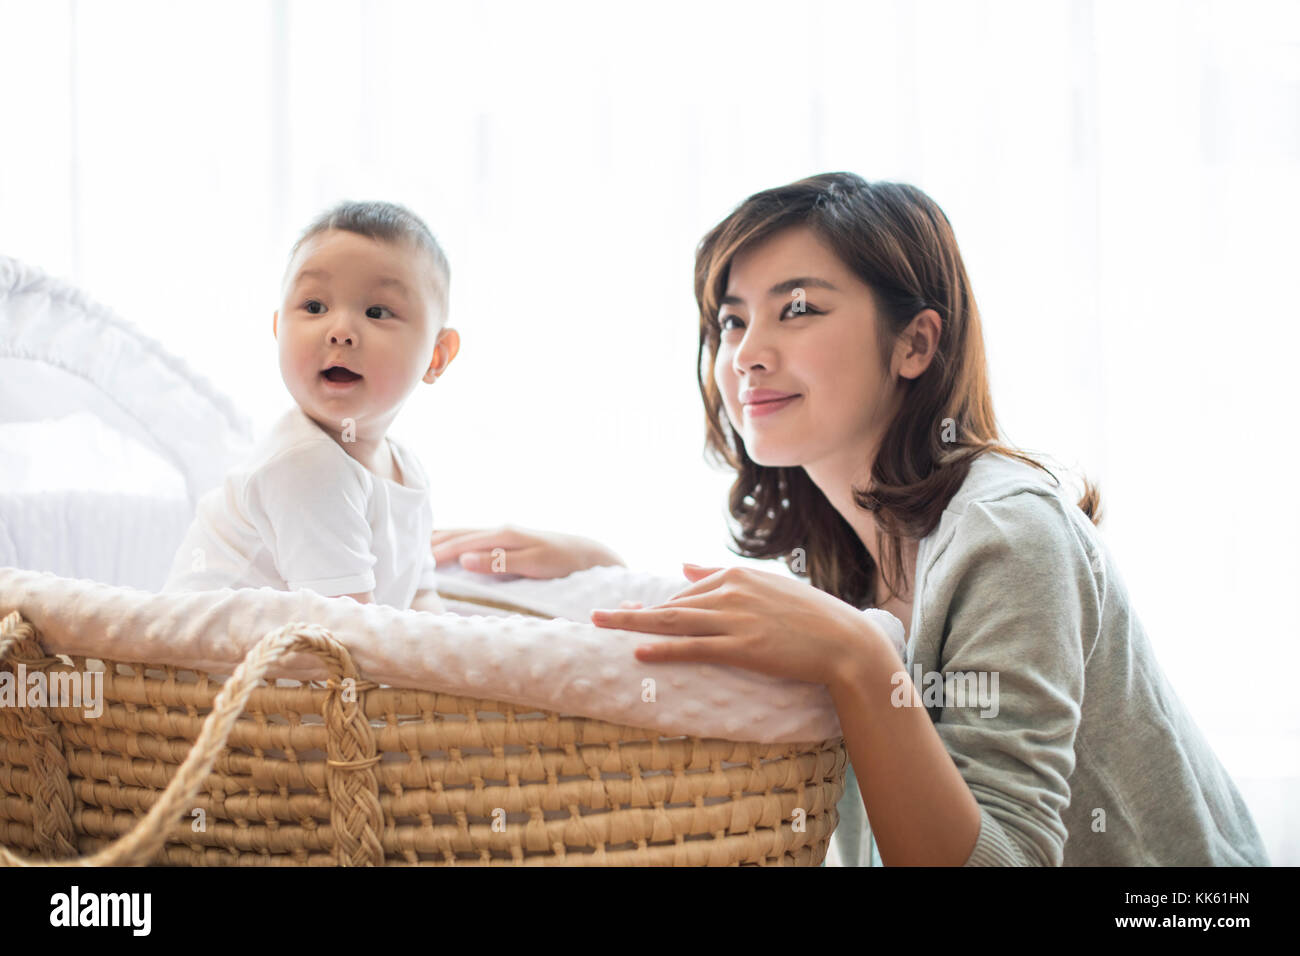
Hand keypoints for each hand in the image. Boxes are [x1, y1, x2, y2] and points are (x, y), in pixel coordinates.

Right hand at [429, 525, 624, 578]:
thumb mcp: (534, 565)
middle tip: (402, 552)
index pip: (463, 543)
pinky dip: (454, 538)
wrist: (587, 554)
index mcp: (504, 535)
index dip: (438, 553)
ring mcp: (503, 532)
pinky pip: (473, 536)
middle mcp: (500, 530)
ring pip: (463, 532)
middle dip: (432, 541)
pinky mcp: (507, 538)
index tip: (414, 563)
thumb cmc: (563, 562)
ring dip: (440, 537)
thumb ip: (499, 561)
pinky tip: (447, 541)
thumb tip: (465, 558)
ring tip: (416, 543)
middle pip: (458, 533)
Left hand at [591, 563, 889, 687]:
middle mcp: (731, 592)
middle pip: (671, 604)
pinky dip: (663, 648)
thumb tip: (683, 566)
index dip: (655, 604)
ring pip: (673, 622)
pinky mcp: (743, 648)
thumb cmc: (811, 617)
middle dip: (634, 610)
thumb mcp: (767, 586)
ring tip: (602, 625)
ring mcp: (736, 620)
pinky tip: (638, 650)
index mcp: (736, 575)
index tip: (630, 609)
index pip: (686, 592)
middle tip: (599, 616)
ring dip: (634, 623)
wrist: (845, 641)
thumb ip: (721, 575)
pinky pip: (693, 648)